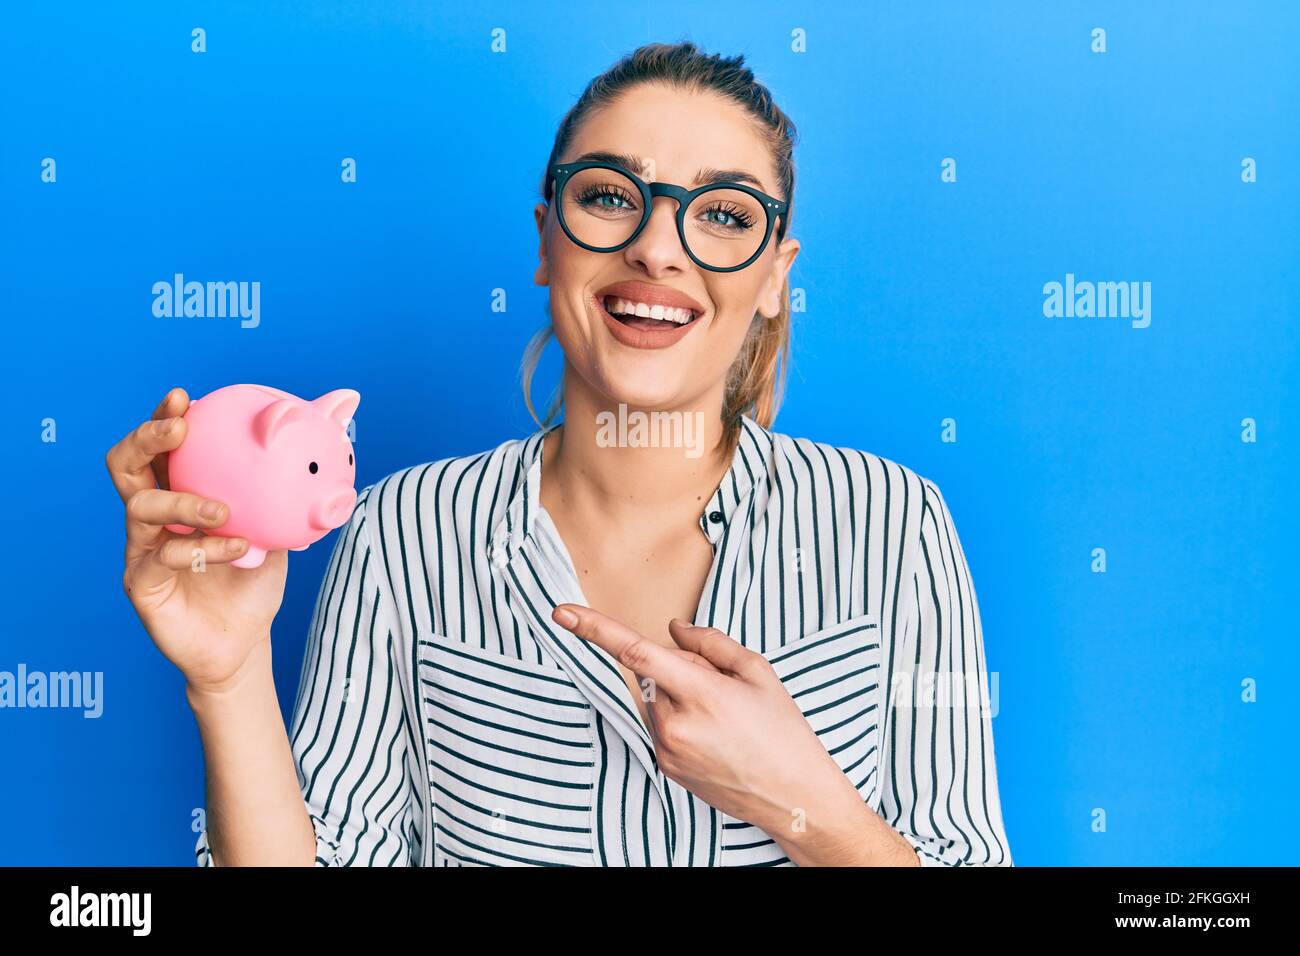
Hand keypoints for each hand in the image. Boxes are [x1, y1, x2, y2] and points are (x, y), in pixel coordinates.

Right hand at [105, 387, 288, 694]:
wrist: (245, 641)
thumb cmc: (257, 576)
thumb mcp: (284, 523)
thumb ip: (300, 474)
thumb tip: (347, 407)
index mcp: (178, 491)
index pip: (161, 446)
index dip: (164, 417)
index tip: (185, 397)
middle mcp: (152, 515)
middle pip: (126, 464)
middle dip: (148, 438)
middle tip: (180, 430)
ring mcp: (142, 548)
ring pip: (141, 506)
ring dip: (183, 501)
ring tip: (221, 509)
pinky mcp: (142, 583)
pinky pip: (163, 557)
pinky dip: (202, 549)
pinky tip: (239, 549)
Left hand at [551, 604, 909, 864]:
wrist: (793, 796)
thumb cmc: (782, 730)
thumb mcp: (757, 672)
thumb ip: (710, 643)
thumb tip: (673, 629)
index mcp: (701, 694)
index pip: (637, 653)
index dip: (596, 630)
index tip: (562, 614)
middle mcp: (675, 724)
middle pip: (655, 674)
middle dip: (681, 670)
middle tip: (724, 692)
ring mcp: (666, 750)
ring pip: (656, 700)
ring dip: (679, 697)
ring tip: (723, 720)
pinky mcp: (663, 766)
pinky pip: (660, 725)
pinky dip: (680, 720)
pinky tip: (714, 737)